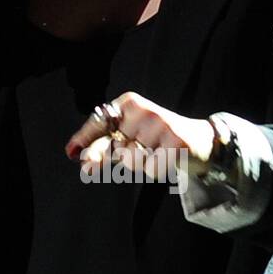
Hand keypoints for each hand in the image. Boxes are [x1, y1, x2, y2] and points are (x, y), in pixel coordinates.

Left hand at [65, 91, 213, 179]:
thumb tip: (80, 162)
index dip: (85, 138)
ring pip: (132, 160)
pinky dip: (157, 170)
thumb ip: (106, 145)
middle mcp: (144, 110)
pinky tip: (168, 159)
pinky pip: (151, 168)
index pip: (101, 121)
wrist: (200, 141)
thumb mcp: (132, 135)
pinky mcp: (175, 142)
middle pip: (114, 146)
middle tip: (124, 155)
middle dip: (112, 158)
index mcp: (130, 103)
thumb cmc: (159, 139)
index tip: (72, 153)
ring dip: (141, 164)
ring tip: (156, 153)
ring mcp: (161, 125)